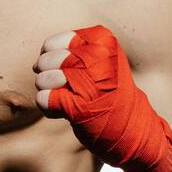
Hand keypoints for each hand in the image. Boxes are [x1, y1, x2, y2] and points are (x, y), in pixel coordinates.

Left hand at [33, 23, 171, 171]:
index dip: (50, 58)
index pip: (54, 43)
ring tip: (65, 98)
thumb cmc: (112, 93)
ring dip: (46, 91)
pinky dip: (48, 107)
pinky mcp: (80, 108)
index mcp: (104, 41)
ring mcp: (90, 83)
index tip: (65, 69)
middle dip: (46, 74)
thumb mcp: (102, 61)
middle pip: (47, 60)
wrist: (136, 129)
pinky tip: (64, 112)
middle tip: (63, 86)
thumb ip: (71, 54)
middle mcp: (99, 58)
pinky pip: (44, 99)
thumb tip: (36, 64)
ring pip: (43, 78)